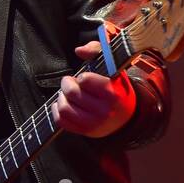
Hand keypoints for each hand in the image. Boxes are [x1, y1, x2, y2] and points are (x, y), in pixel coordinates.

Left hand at [51, 21, 137, 137]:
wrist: (127, 116)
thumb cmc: (116, 88)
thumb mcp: (112, 66)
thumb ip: (97, 50)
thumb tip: (78, 50)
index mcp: (113, 93)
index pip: (85, 80)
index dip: (81, 77)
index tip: (84, 78)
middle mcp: (104, 111)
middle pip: (71, 93)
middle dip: (67, 84)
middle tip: (70, 82)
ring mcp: (94, 124)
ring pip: (64, 108)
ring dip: (61, 97)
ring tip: (67, 94)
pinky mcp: (85, 132)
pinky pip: (61, 121)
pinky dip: (57, 110)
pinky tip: (63, 103)